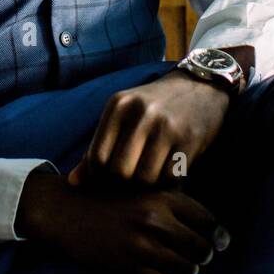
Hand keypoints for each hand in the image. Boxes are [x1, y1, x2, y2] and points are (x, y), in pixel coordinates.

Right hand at [15, 168, 230, 273]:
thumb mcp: (138, 190)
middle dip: (203, 256)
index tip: (222, 243)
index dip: (219, 234)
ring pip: (186, 269)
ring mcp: (141, 244)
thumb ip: (168, 201)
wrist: (65, 211)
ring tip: (181, 270)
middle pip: (201, 248)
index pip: (206, 218)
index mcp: (160, 197)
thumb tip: (202, 222)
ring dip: (187, 273)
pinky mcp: (127, 266)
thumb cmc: (105, 198)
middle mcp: (155, 219)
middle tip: (198, 258)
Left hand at [66, 70, 229, 189]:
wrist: (200, 86)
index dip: (98, 178)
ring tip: (148, 179)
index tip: (106, 182)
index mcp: (119, 105)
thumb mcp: (123, 115)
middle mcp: (142, 113)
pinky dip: (166, 184)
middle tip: (128, 186)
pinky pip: (170, 178)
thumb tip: (73, 183)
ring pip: (145, 178)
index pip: (97, 157)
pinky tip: (166, 174)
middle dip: (122, 185)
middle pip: (120, 172)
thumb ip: (99, 147)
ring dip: (146, 187)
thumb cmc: (154, 106)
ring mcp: (167, 126)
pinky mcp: (190, 139)